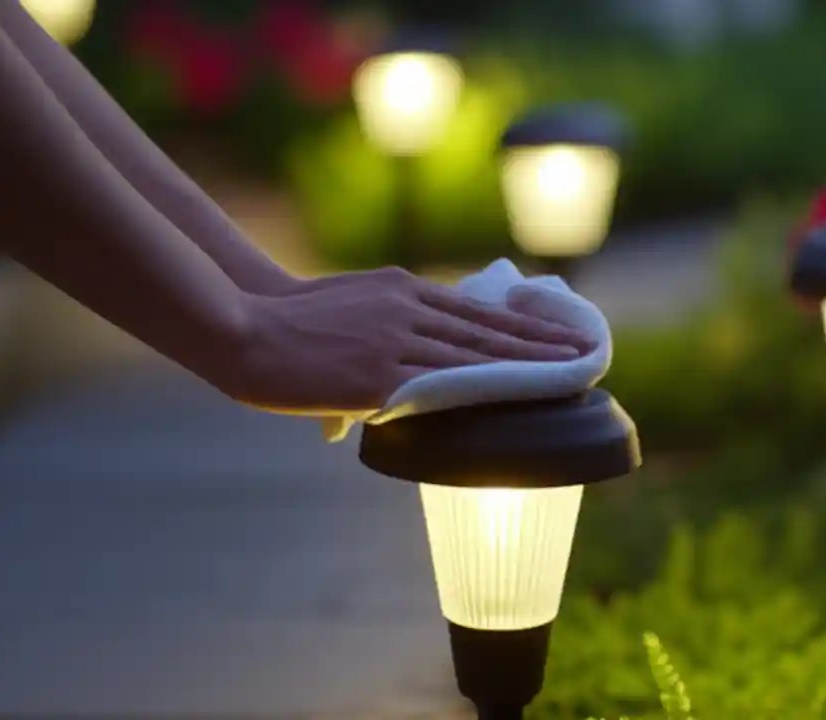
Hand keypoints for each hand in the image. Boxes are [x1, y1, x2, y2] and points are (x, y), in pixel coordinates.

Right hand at [211, 267, 592, 413]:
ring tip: (564, 375)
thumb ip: (380, 330)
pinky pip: (440, 385)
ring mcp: (394, 342)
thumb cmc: (287, 321)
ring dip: (524, 367)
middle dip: (539, 344)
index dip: (520, 325)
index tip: (556, 333)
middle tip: (582, 353)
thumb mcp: (347, 307)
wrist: (243, 327)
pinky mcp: (377, 377)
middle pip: (487, 330)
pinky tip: (512, 399)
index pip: (475, 311)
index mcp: (401, 289)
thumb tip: (394, 365)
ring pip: (474, 356)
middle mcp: (406, 309)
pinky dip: (481, 390)